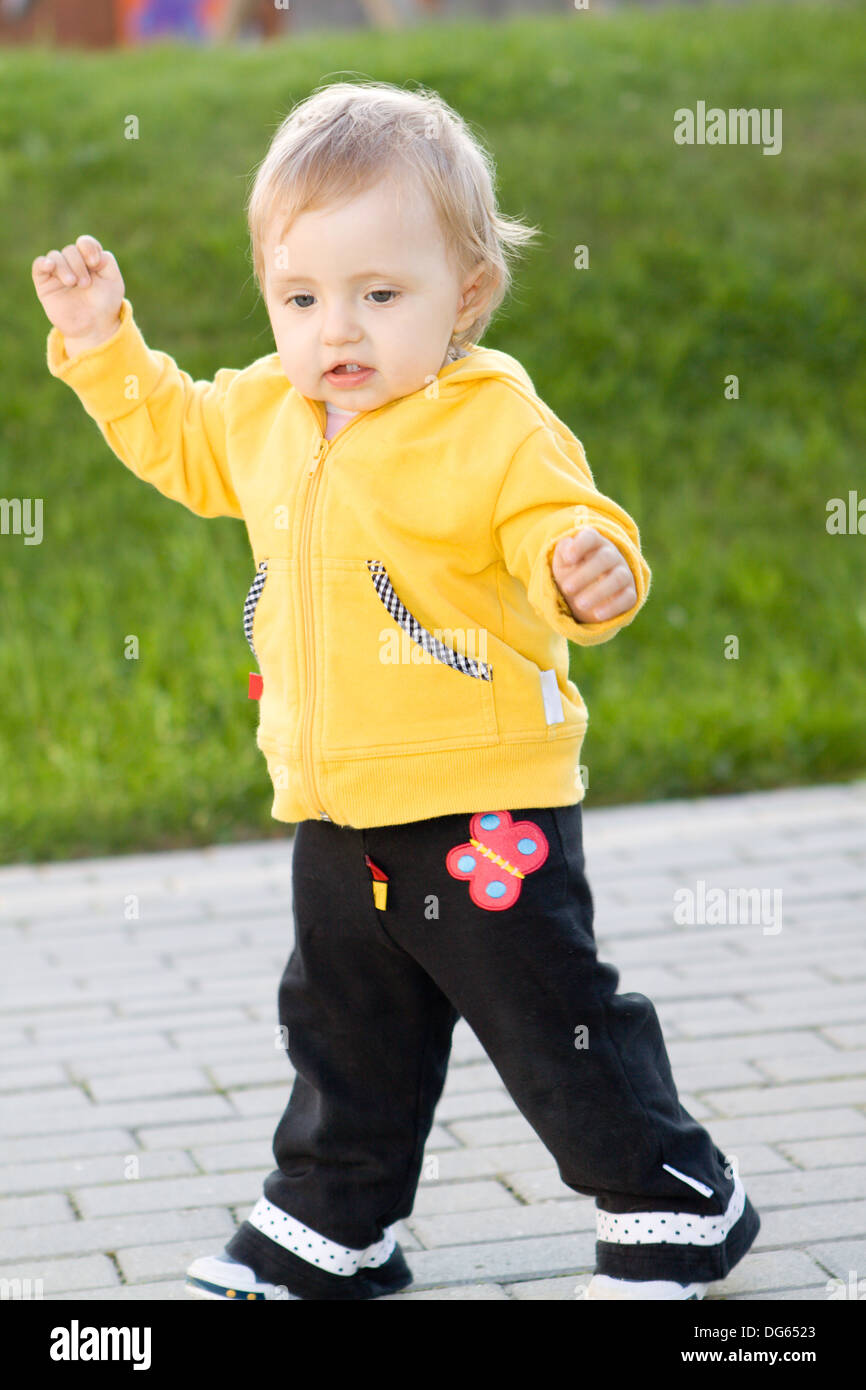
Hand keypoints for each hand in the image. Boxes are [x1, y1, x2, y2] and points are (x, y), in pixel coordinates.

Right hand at [32, 234, 124, 348]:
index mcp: (89, 260)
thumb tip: (89, 251)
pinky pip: (39, 265)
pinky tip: (49, 266)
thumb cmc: (105, 303)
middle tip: (86, 284)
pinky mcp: (45, 283)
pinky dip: (43, 263)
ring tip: (72, 283)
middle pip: (70, 250)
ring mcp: (58, 273)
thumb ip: (107, 260)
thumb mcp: (114, 281)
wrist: (94, 327)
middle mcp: (73, 264)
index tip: (94, 263)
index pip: (85, 243)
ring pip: (55, 256)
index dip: (88, 247)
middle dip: (79, 265)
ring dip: (64, 267)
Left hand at [552, 526, 636, 623]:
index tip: (568, 559)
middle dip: (585, 573)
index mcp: (594, 543)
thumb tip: (567, 548)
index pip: (590, 537)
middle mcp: (612, 555)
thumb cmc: (572, 573)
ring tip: (579, 604)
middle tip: (567, 588)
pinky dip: (612, 607)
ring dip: (599, 592)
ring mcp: (624, 573)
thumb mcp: (562, 564)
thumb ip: (562, 552)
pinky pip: (627, 598)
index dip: (580, 545)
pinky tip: (597, 615)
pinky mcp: (630, 593)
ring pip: (618, 578)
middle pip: (605, 558)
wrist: (584, 597)